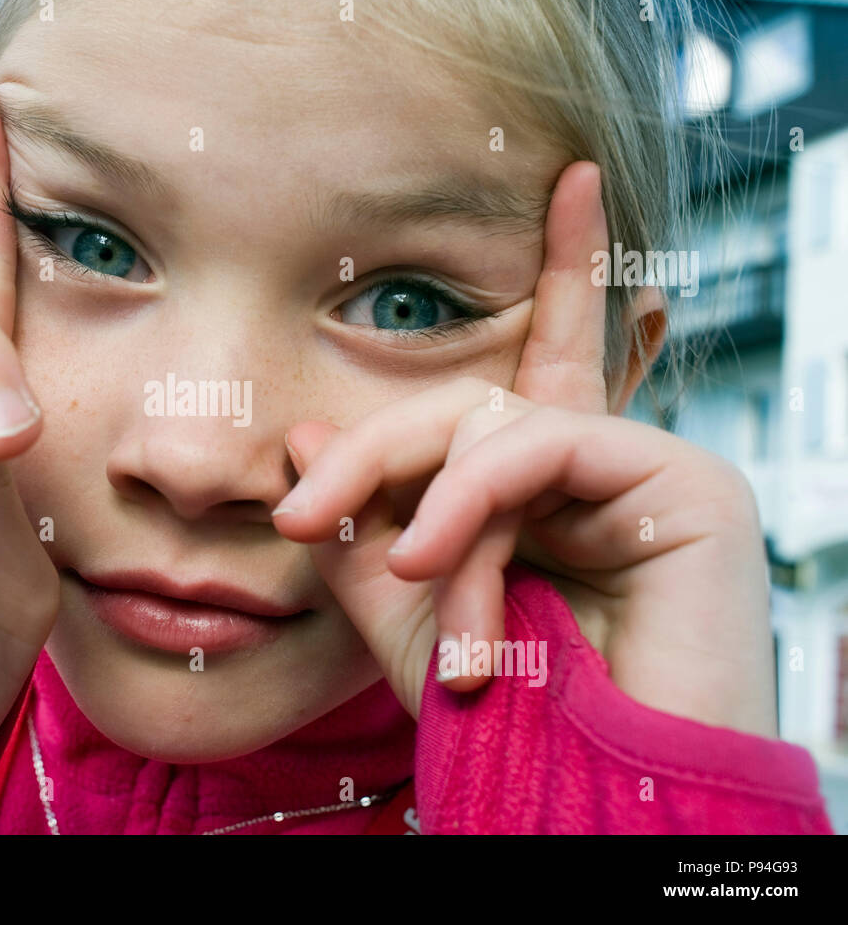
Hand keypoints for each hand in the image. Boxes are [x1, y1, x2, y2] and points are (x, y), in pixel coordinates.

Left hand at [272, 162, 777, 738]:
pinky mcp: (685, 479)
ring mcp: (649, 466)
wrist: (590, 798)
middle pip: (469, 403)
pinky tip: (424, 553)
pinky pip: (539, 445)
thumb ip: (352, 529)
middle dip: (372, 451)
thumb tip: (304, 437)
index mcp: (552, 491)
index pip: (542, 366)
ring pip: (493, 428)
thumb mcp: (398, 615)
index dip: (565, 271)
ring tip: (395, 577)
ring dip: (426, 513)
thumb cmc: (505, 722)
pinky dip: (467, 499)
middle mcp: (605, 466)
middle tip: (291, 513)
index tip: (570, 178)